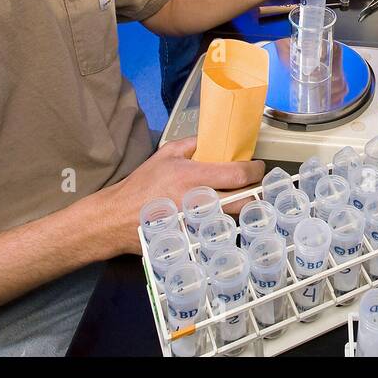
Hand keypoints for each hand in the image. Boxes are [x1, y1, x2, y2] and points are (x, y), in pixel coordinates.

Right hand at [101, 137, 264, 254]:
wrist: (119, 217)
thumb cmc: (141, 186)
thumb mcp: (165, 154)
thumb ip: (191, 144)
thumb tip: (210, 139)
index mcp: (193, 177)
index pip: (237, 175)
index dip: (255, 171)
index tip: (258, 167)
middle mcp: (198, 201)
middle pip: (243, 201)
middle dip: (256, 193)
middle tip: (256, 185)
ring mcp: (197, 223)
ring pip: (233, 217)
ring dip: (239, 208)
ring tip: (237, 199)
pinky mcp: (192, 238)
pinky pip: (216, 231)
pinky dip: (221, 223)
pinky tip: (218, 217)